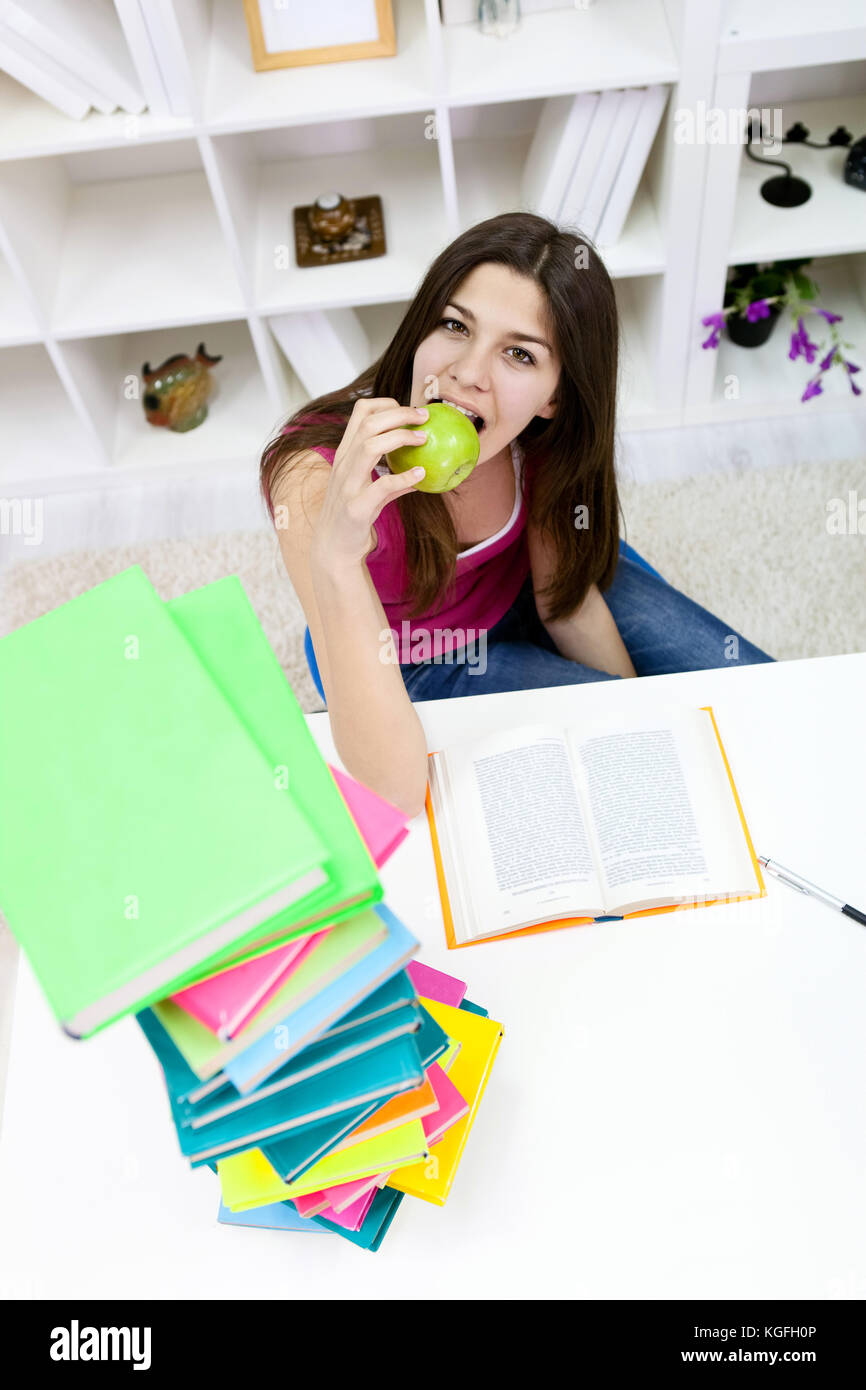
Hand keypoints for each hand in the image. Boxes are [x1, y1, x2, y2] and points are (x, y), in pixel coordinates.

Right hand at [309, 397, 428, 569]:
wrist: (333, 548)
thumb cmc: (353, 517)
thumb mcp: (370, 491)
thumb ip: (392, 480)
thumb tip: (421, 471)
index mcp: (345, 454)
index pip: (360, 412)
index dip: (386, 403)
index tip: (408, 411)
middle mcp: (343, 464)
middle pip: (369, 424)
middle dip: (400, 414)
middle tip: (425, 417)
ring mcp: (347, 484)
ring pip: (370, 446)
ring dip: (401, 438)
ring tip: (424, 440)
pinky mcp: (356, 507)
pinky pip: (382, 486)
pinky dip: (404, 478)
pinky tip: (421, 475)